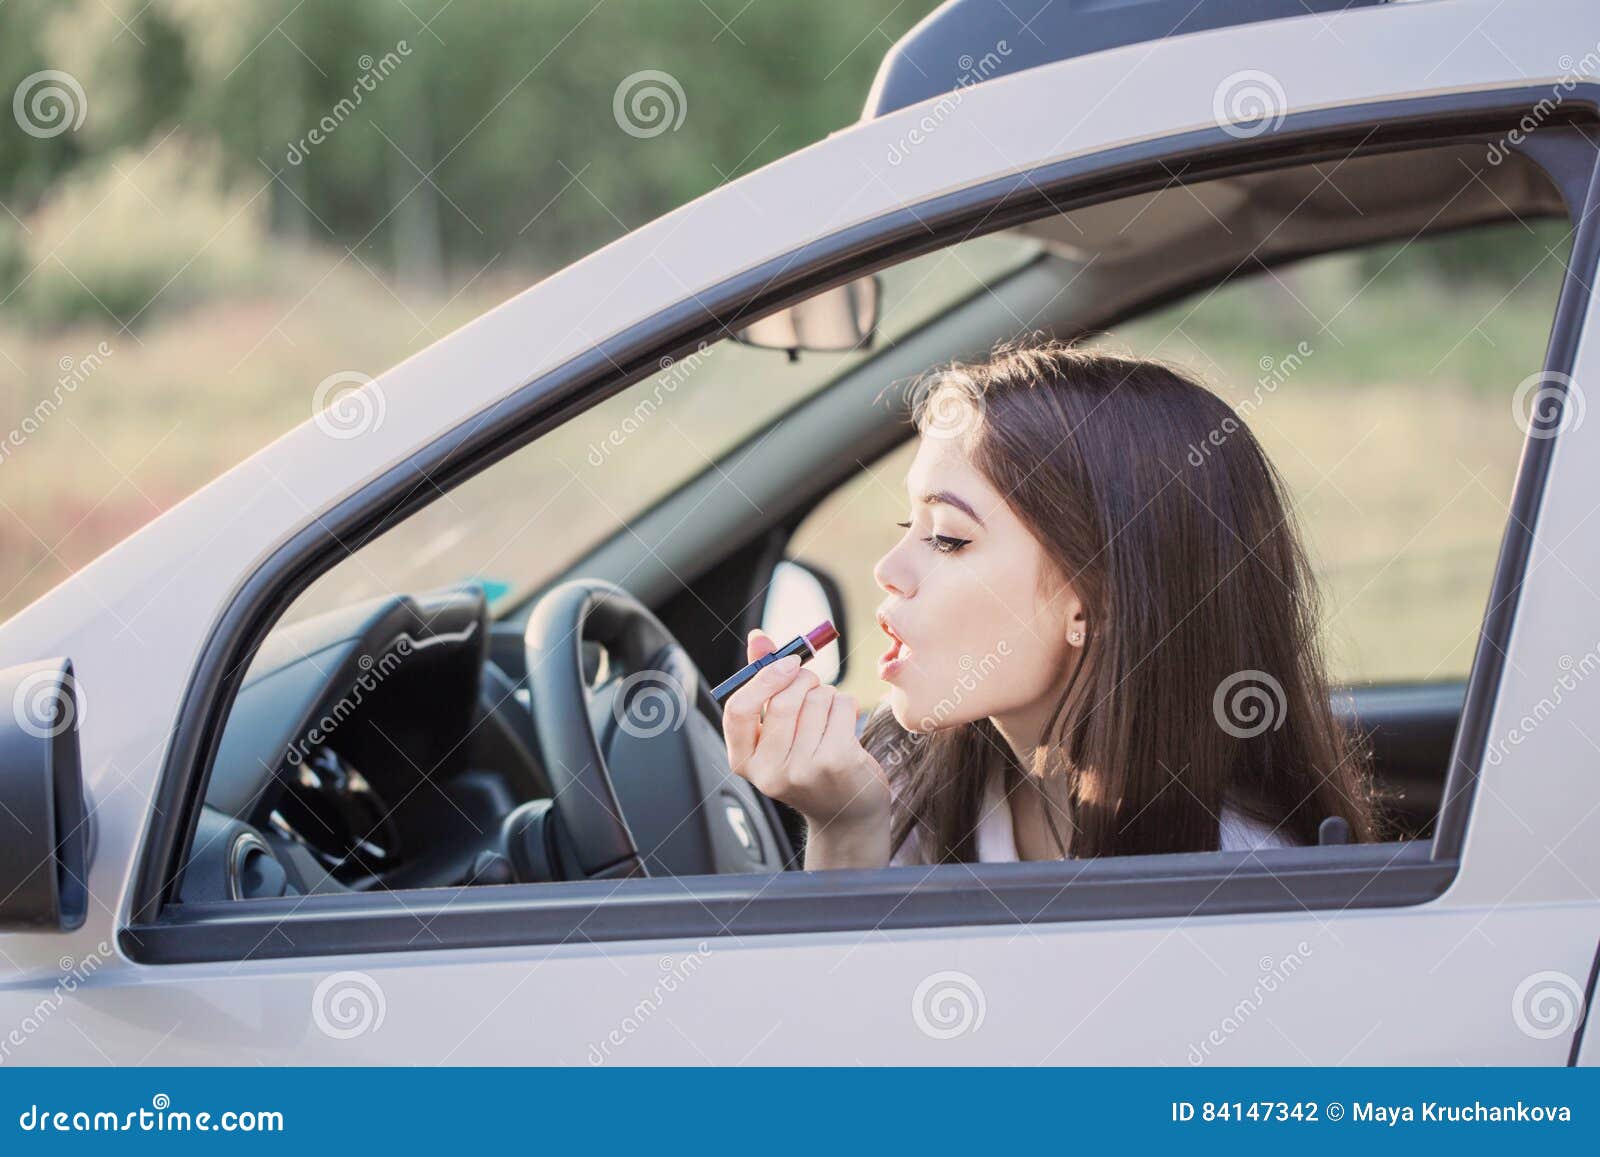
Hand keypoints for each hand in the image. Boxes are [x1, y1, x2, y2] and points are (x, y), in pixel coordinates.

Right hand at [722, 629, 890, 867]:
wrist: (846, 813)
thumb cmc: (809, 764)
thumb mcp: (778, 731)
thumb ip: (763, 684)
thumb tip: (759, 638)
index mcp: (745, 761)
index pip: (737, 710)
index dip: (762, 679)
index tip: (785, 663)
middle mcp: (769, 772)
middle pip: (782, 701)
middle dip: (802, 680)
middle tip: (811, 682)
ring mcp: (803, 770)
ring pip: (816, 699)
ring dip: (827, 694)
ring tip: (828, 715)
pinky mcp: (836, 763)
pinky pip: (840, 706)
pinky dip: (845, 705)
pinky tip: (844, 725)